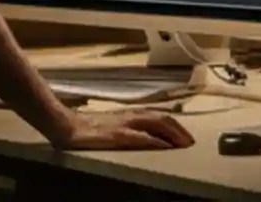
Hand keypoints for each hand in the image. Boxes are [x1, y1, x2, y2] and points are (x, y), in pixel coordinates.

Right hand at [53, 109, 195, 150]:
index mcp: (132, 114)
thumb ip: (130, 126)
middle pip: (163, 118)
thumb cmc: (90, 127)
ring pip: (155, 124)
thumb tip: (147, 136)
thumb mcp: (115, 124)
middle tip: (191, 143)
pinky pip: (139, 137)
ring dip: (172, 133)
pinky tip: (163, 146)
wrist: (69, 126)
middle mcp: (132, 115)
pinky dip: (154, 140)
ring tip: (183, 144)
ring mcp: (125, 124)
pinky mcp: (117, 135)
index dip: (176, 125)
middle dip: (179, 130)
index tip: (187, 136)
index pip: (160, 116)